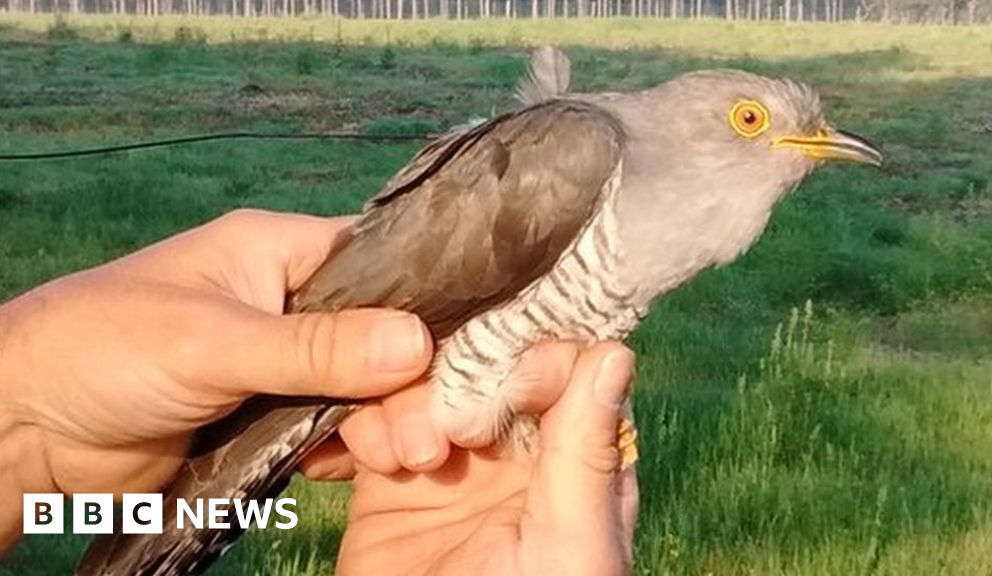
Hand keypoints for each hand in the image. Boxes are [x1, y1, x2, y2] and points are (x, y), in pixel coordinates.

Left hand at [0, 209, 433, 552]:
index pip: (377, 266)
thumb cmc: (104, 348)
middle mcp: (289, 303)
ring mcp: (279, 364)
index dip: (425, 306)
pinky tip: (363, 466)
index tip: (466, 355)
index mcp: (279, 252)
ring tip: (410, 458)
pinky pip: (329, 429)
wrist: (23, 428)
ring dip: (387, 422)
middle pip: (379, 337)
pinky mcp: (265, 417)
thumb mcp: (213, 341)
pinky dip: (351, 448)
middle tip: (435, 433)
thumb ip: (314, 348)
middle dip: (409, 385)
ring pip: (360, 389)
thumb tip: (415, 344)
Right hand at [334, 342, 638, 575]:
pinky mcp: (391, 485)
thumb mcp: (570, 543)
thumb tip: (614, 353)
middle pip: (489, 368)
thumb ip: (586, 451)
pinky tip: (373, 460)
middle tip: (448, 425)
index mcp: (578, 463)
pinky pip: (375, 426)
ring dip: (409, 406)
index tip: (509, 380)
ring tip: (409, 458)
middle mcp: (517, 456)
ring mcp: (451, 465)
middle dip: (461, 377)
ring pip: (427, 387)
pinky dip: (367, 427)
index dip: (535, 361)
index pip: (566, 372)